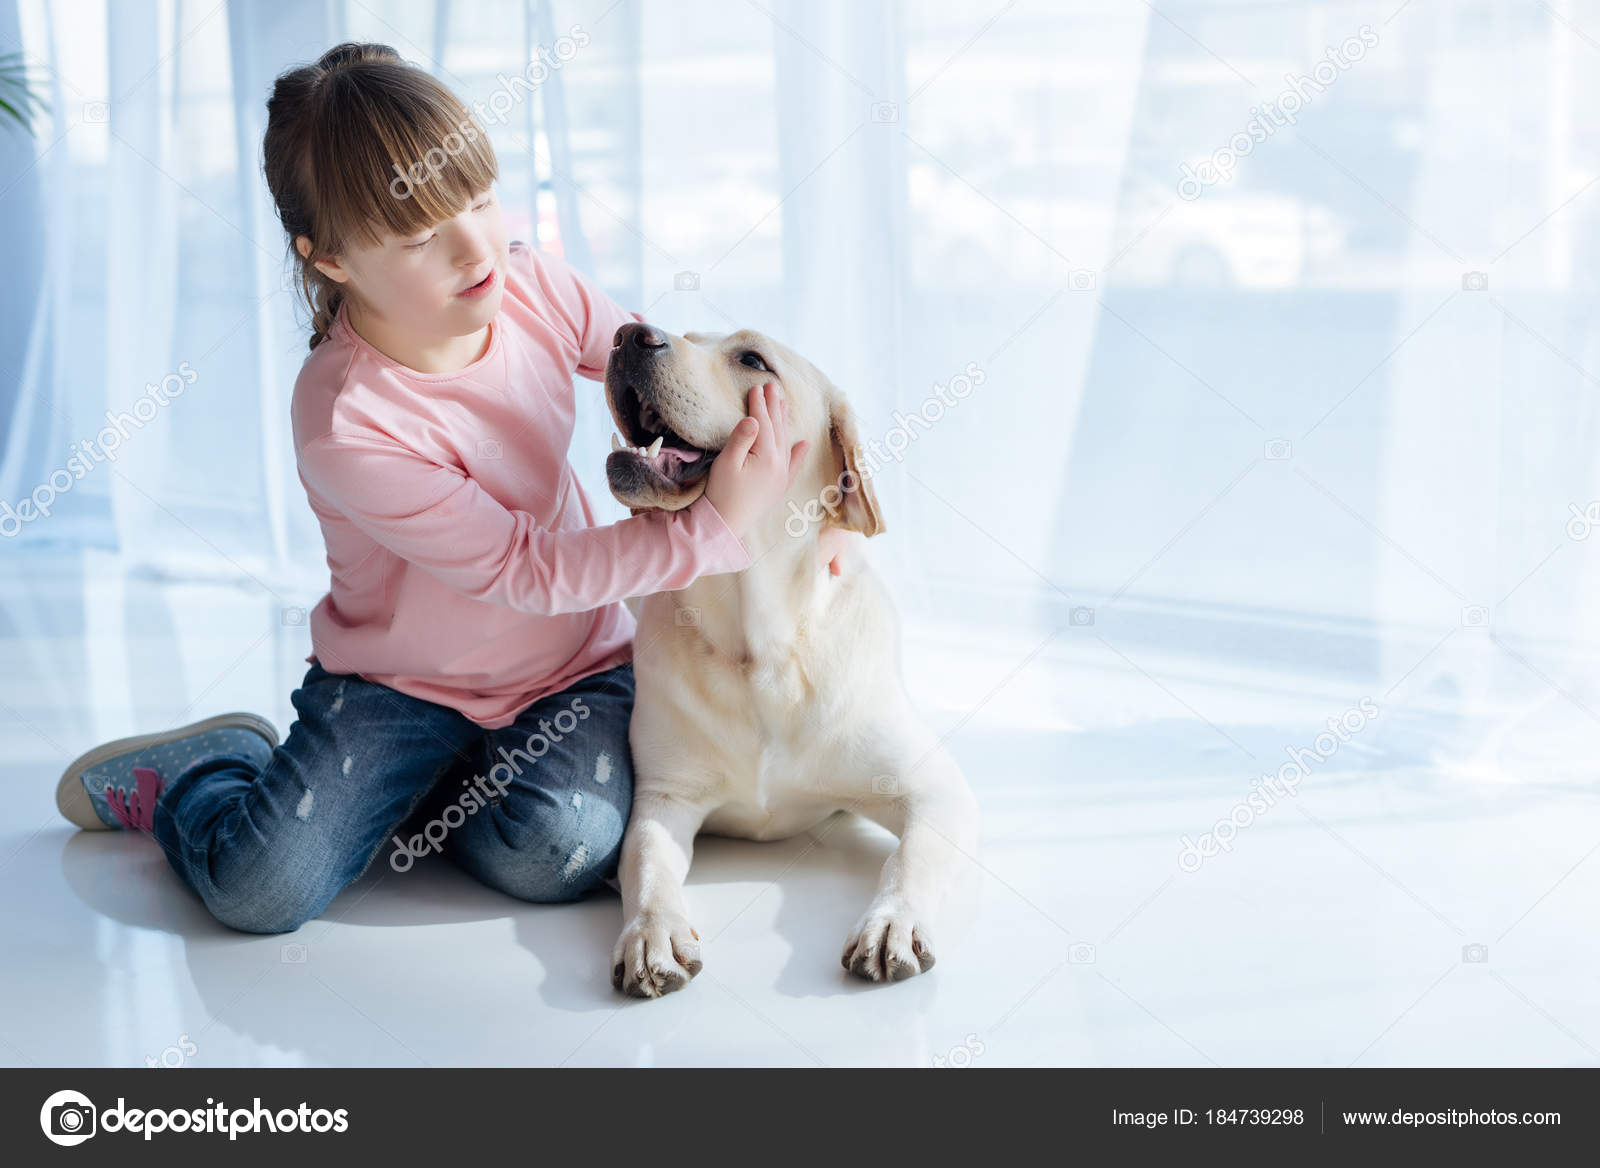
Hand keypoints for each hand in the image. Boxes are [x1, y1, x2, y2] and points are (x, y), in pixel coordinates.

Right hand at [705, 382, 808, 539]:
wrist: (725, 524)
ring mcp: (781, 476)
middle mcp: (779, 465)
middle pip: (778, 429)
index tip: (756, 387)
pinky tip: (804, 444)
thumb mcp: (727, 463)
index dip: (759, 404)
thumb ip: (741, 439)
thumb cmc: (722, 492)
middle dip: (774, 407)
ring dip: (784, 422)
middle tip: (773, 386)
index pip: (764, 423)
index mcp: (767, 457)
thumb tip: (753, 419)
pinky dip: (799, 453)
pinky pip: (793, 466)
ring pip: (786, 442)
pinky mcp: (779, 487)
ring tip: (783, 404)